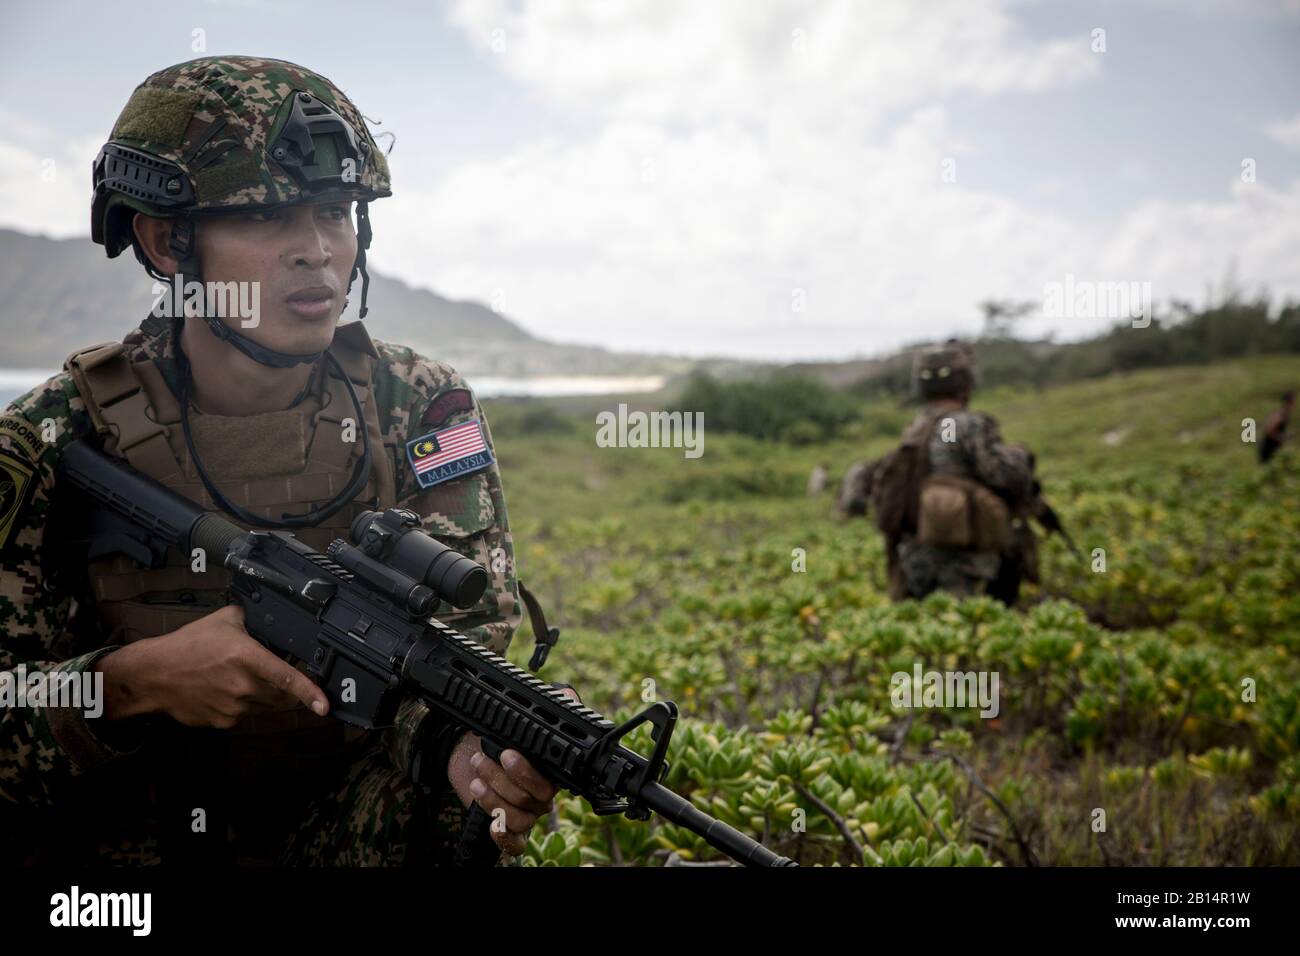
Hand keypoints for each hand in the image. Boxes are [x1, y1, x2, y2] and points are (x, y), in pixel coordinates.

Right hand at [96, 604, 328, 727]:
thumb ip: (253, 618)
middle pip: (280, 694)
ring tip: (235, 677)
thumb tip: (273, 616)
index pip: (286, 678)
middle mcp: (242, 686)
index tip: (325, 706)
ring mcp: (233, 707)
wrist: (154, 675)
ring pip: (264, 705)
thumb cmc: (186, 646)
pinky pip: (244, 714)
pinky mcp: (223, 721)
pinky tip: (223, 689)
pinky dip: (242, 704)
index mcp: (247, 658)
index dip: (309, 692)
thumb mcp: (224, 620)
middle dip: (283, 686)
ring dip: (260, 694)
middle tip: (266, 672)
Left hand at [448, 686, 581, 855]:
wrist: (468, 751)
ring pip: (519, 817)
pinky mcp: (506, 825)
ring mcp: (525, 811)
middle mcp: (541, 795)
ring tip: (478, 773)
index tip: (509, 753)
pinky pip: (516, 843)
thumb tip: (568, 698)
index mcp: (551, 772)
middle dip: (507, 778)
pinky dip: (505, 837)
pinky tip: (493, 824)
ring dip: (494, 796)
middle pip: (533, 798)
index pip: (551, 781)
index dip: (529, 772)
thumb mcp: (518, 717)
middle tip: (490, 758)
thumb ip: (548, 706)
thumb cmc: (498, 736)